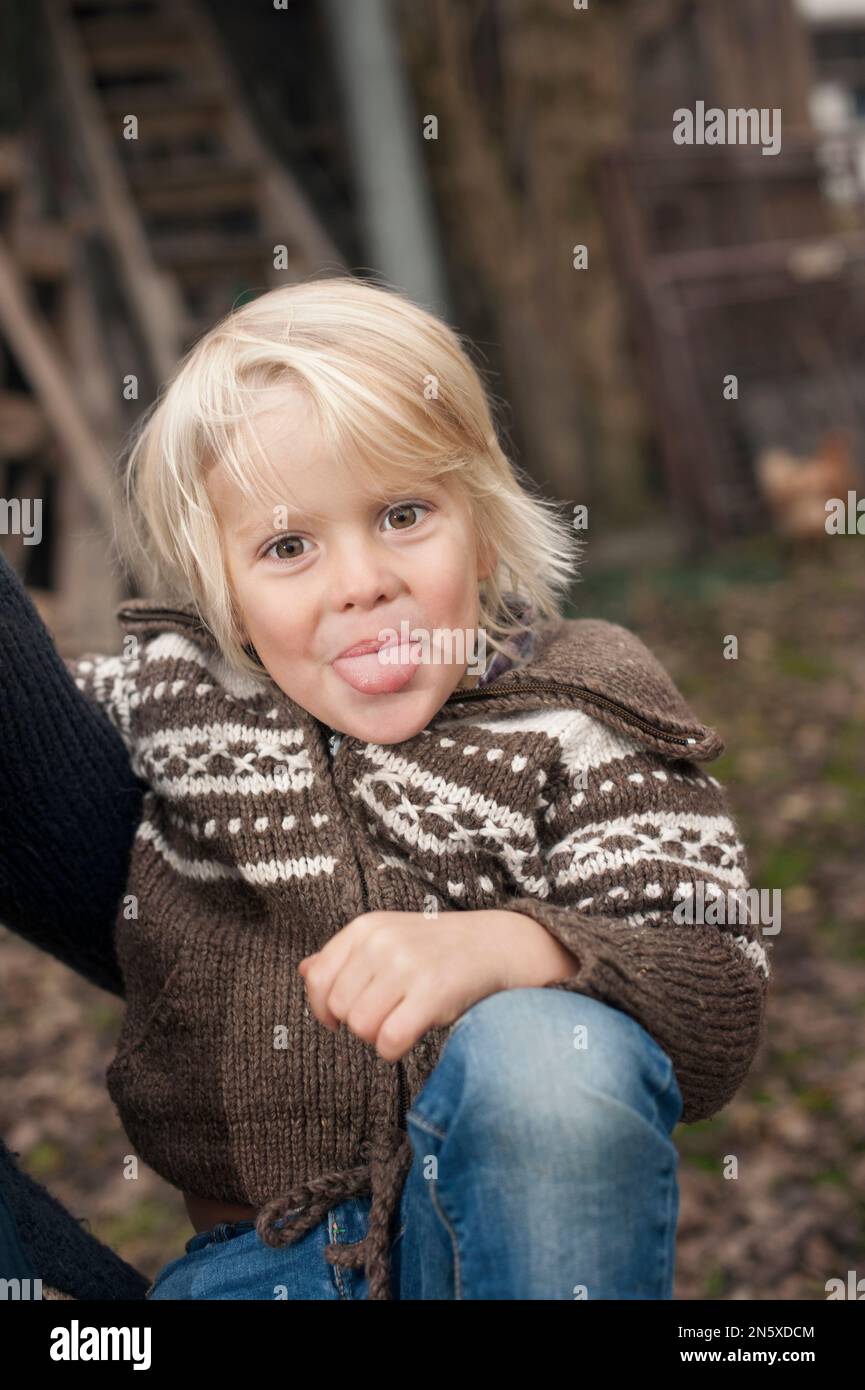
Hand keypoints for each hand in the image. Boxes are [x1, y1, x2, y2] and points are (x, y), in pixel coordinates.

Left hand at [298, 909, 527, 1061]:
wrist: (498, 944)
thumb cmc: (437, 948)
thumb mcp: (388, 938)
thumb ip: (346, 956)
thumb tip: (304, 970)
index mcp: (366, 927)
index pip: (317, 979)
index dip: (322, 1008)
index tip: (337, 1019)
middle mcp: (382, 942)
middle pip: (339, 1008)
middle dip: (357, 1023)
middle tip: (385, 1017)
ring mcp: (407, 965)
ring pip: (361, 1027)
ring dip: (378, 1036)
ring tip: (401, 1022)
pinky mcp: (432, 992)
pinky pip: (390, 1040)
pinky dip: (393, 1050)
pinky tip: (408, 1038)